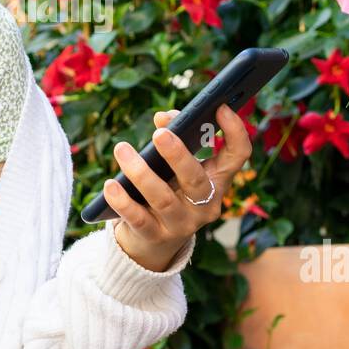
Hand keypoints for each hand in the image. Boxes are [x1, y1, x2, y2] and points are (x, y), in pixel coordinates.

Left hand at [103, 102, 252, 271]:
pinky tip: (110, 185)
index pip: (238, 155)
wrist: (153, 241)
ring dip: (141, 173)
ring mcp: (183, 224)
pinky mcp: (157, 238)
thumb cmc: (168, 188)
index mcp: (216, 180)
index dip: (235, 131)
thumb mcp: (174, 166)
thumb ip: (172, 136)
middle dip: (177, 155)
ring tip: (121, 149)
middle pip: (196, 178)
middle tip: (159, 133)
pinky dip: (123, 201)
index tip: (221, 107)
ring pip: (163, 199)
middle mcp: (206, 204)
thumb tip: (162, 118)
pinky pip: (139, 219)